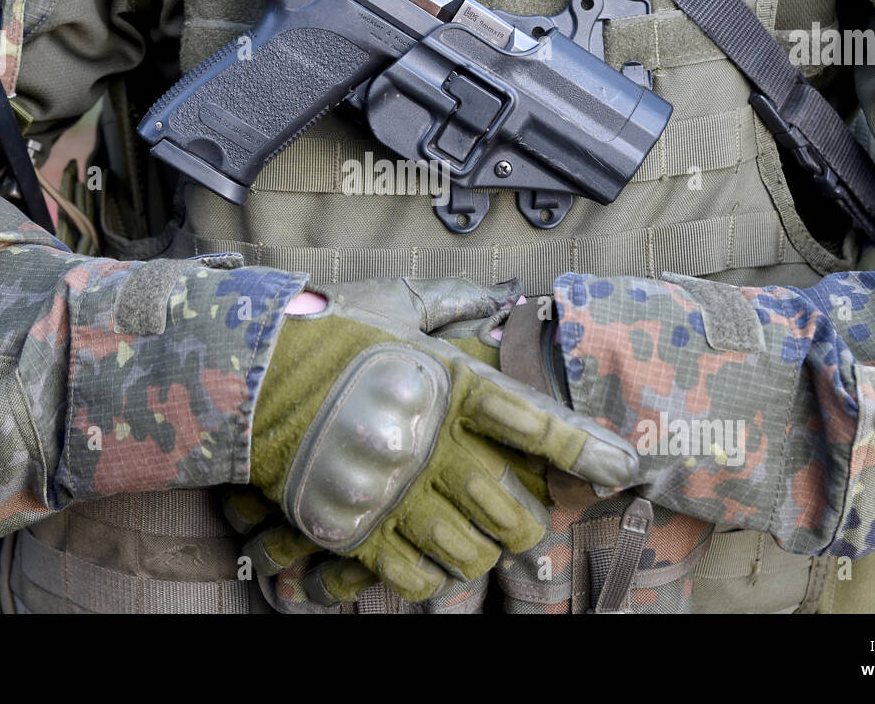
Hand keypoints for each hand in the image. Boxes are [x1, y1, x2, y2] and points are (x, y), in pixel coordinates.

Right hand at [247, 277, 639, 601]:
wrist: (252, 374)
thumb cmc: (330, 337)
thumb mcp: (397, 308)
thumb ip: (453, 305)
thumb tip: (503, 298)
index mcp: (449, 385)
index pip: (535, 421)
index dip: (585, 448)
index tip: (622, 466)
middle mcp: (432, 444)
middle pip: (514, 508)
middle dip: (530, 521)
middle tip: (525, 517)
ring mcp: (395, 492)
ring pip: (472, 551)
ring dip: (482, 551)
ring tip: (476, 539)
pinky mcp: (357, 527)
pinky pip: (416, 576)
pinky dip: (433, 574)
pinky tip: (431, 557)